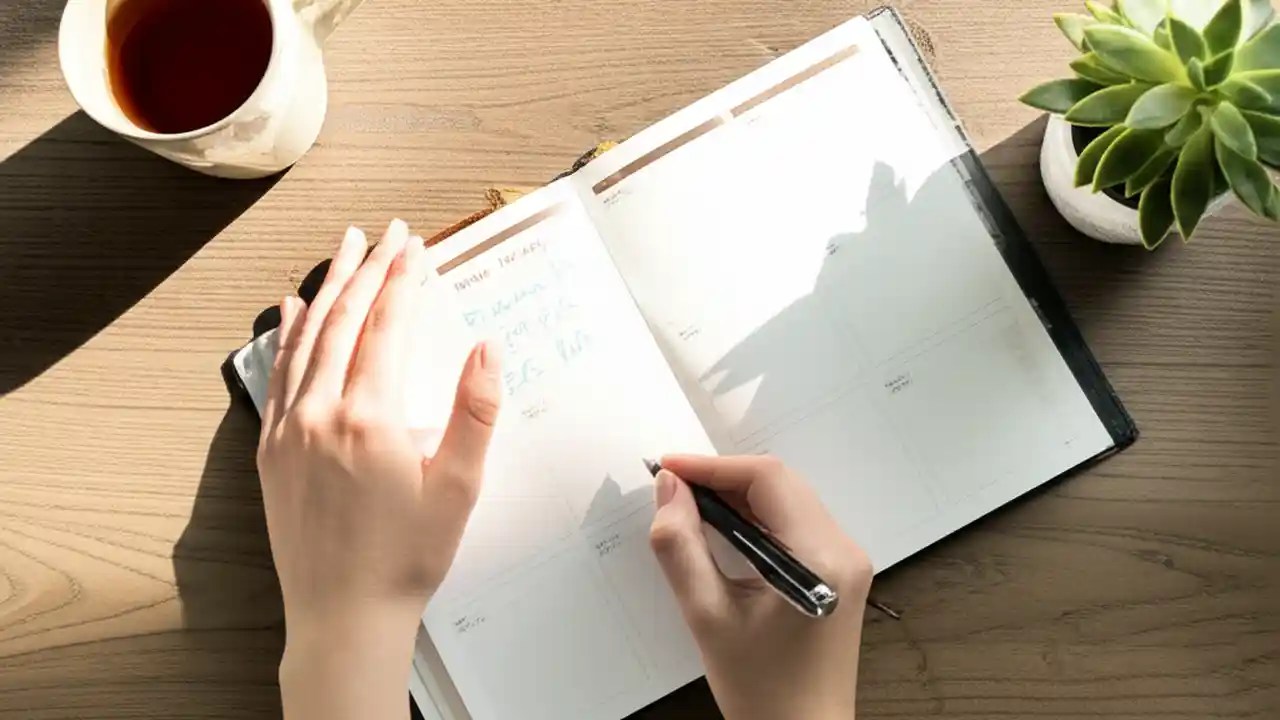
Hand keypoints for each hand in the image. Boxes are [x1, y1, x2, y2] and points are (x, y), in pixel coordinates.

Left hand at [256, 220, 501, 719]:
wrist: (344, 614)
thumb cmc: (408, 555)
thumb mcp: (459, 487)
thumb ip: (474, 411)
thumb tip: (487, 347)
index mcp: (369, 417)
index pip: (386, 327)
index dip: (402, 279)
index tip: (412, 243)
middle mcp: (320, 413)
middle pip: (342, 321)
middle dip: (365, 269)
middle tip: (382, 232)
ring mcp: (288, 430)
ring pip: (305, 340)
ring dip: (325, 290)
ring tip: (342, 251)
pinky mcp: (271, 451)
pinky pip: (278, 376)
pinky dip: (286, 337)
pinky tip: (291, 312)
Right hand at [650, 455, 871, 719]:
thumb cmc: (761, 689)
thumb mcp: (707, 616)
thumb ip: (681, 547)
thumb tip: (668, 490)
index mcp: (821, 558)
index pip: (768, 480)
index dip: (712, 467)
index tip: (667, 469)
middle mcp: (845, 550)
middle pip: (780, 485)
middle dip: (722, 478)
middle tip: (671, 487)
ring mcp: (847, 561)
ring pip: (786, 500)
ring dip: (738, 496)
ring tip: (688, 505)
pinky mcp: (839, 572)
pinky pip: (794, 524)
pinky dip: (755, 518)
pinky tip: (720, 527)